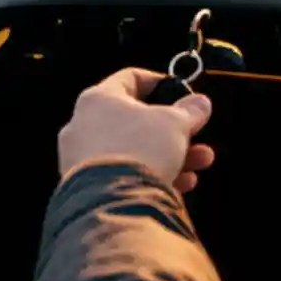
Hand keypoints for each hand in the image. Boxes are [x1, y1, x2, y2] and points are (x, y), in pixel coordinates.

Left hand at [58, 68, 215, 192]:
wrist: (112, 203)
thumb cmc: (141, 148)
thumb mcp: (174, 123)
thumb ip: (189, 110)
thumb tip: (200, 103)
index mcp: (98, 98)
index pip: (130, 78)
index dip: (159, 83)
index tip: (181, 94)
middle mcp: (82, 125)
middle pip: (135, 120)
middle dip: (172, 130)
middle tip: (197, 137)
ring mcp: (80, 158)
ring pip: (132, 150)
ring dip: (168, 155)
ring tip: (198, 165)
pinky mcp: (85, 187)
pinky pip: (122, 175)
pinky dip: (150, 176)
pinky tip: (179, 184)